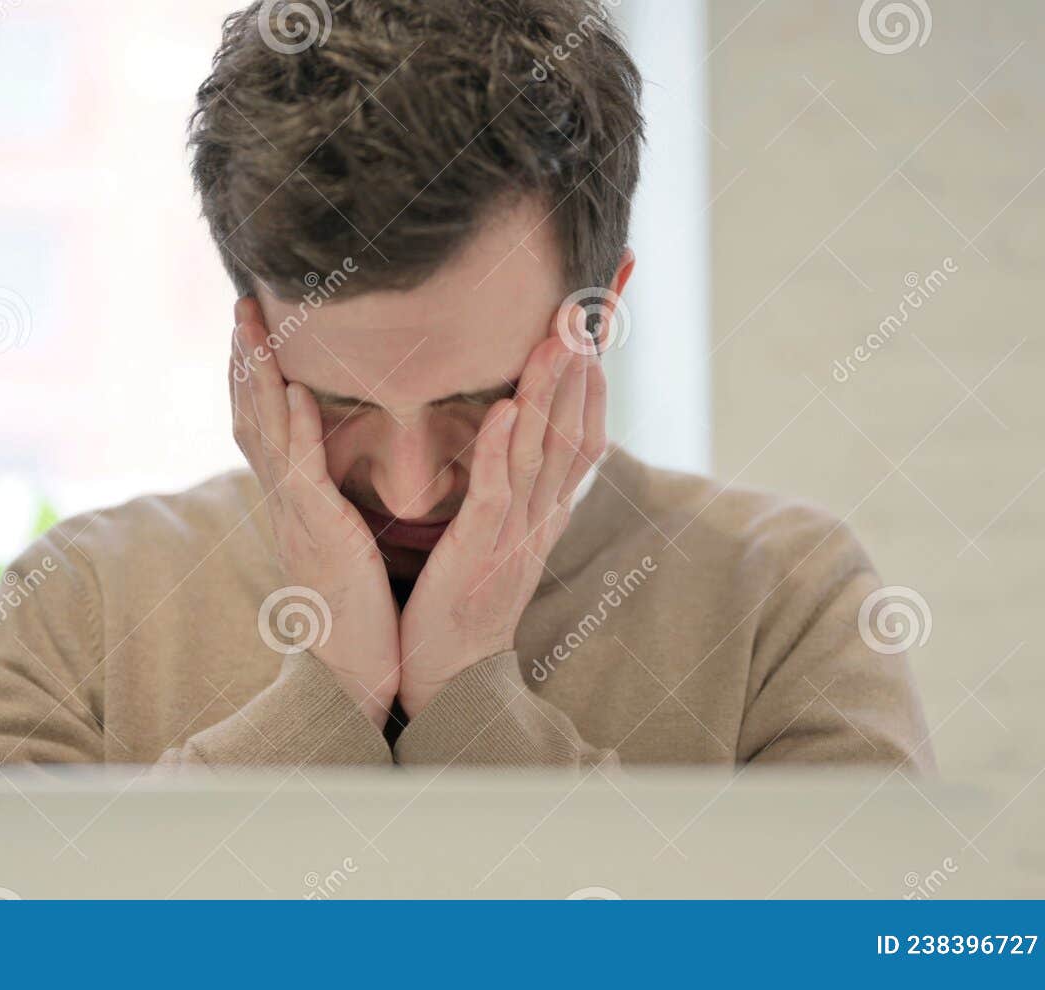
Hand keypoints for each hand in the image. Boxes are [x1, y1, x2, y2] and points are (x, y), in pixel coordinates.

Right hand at [230, 298, 399, 728]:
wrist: (355, 668)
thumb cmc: (359, 605)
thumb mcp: (343, 535)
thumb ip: (336, 495)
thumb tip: (337, 459)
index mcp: (292, 499)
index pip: (262, 423)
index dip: (252, 373)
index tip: (251, 324)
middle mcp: (283, 501)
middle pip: (251, 416)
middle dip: (244, 358)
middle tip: (241, 302)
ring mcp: (295, 516)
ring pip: (265, 434)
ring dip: (257, 377)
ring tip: (252, 326)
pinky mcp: (320, 533)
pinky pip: (302, 473)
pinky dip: (295, 430)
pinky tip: (292, 391)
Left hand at [397, 306, 606, 714]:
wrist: (449, 676)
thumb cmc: (464, 604)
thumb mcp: (502, 540)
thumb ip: (517, 491)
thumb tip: (529, 444)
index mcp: (545, 514)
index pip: (582, 436)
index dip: (592, 383)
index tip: (595, 328)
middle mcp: (540, 520)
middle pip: (573, 433)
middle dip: (580, 370)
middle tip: (584, 310)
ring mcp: (514, 537)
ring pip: (542, 455)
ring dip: (551, 394)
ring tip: (556, 340)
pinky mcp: (478, 554)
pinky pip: (495, 495)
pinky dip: (502, 449)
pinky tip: (507, 409)